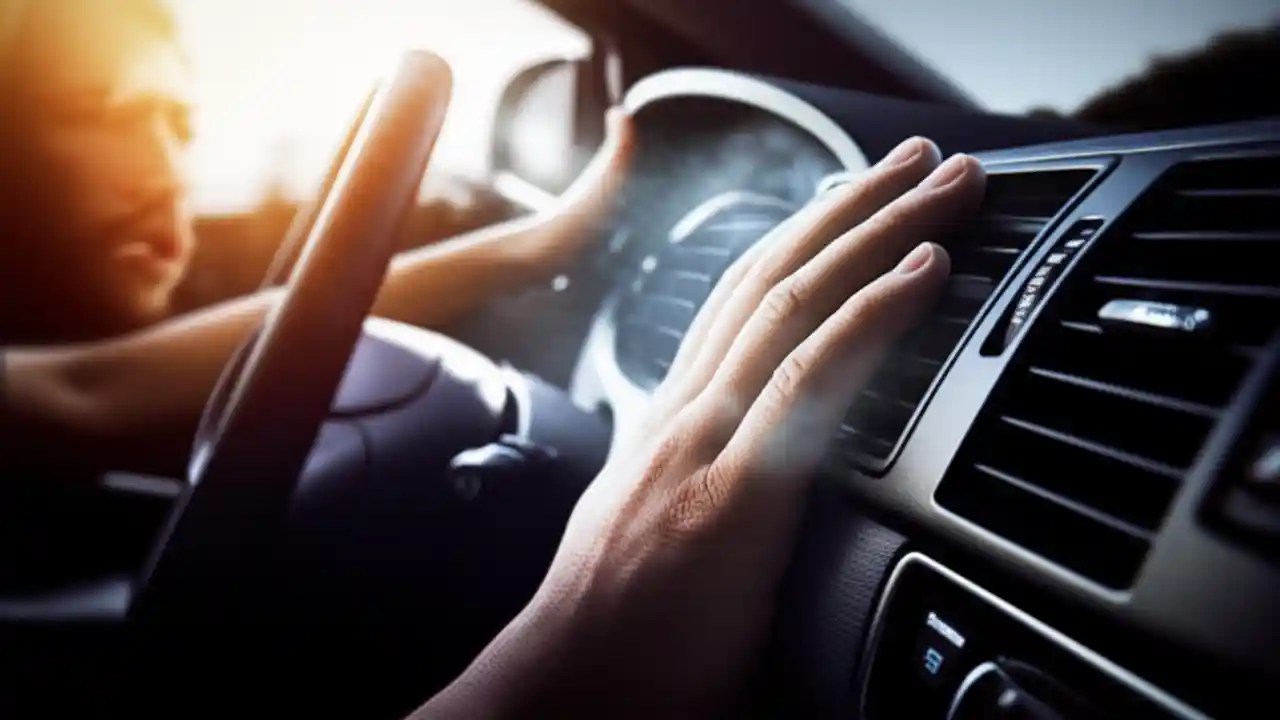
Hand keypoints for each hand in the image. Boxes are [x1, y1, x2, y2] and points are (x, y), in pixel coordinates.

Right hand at [416, 137, 984, 717]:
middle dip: (854, 205)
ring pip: (796, 303)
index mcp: (674, 417)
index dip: (805, 236)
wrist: (566, 695)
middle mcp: (685, 411)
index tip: (860, 199)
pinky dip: (871, 314)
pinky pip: (810, 381)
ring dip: (876, 230)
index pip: (741, 297)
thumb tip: (762, 468)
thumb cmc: (620, 629)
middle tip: (922, 158)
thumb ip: (708, 476)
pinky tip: (922, 272)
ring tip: (941, 184)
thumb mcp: (662, 525)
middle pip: (775, 276)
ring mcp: (705, 445)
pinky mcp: (733, 494)